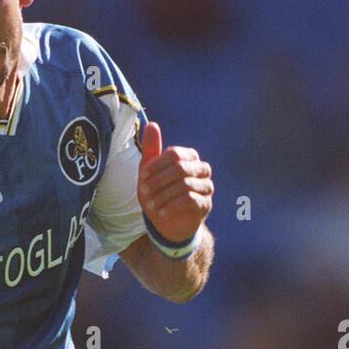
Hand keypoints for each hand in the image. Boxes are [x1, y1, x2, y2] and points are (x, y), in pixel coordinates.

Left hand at [137, 121, 212, 244]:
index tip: (142, 178)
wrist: (168, 225)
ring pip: (184, 184)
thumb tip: (151, 124)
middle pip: (180, 168)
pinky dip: (171, 207)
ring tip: (151, 205)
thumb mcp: (150, 174)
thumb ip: (152, 150)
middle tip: (144, 193)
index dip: (156, 166)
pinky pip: (190, 200)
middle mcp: (202, 169)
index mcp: (190, 157)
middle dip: (158, 181)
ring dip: (163, 196)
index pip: (174, 154)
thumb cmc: (159, 195)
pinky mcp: (206, 204)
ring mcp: (206, 187)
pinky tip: (161, 213)